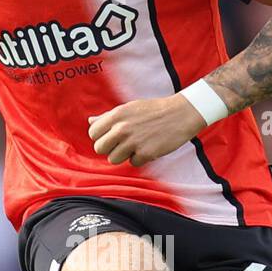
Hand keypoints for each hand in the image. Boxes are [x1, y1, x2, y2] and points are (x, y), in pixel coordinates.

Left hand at [88, 94, 205, 165]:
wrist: (181, 114)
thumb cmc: (154, 110)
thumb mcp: (129, 108)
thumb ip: (109, 116)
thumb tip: (90, 121)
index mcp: (117, 115)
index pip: (93, 133)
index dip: (101, 137)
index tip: (111, 137)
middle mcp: (122, 128)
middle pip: (100, 148)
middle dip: (109, 148)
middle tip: (122, 144)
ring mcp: (133, 141)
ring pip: (114, 159)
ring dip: (124, 155)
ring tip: (136, 146)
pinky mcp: (145, 153)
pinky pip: (133, 163)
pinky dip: (140, 158)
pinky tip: (148, 147)